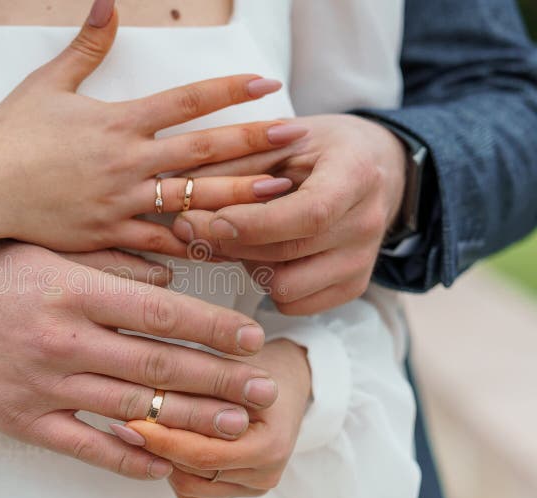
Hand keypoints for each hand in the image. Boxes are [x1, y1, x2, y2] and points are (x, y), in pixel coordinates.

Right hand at [0, 0, 301, 263]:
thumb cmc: (10, 137)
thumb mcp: (47, 84)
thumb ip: (86, 46)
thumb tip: (107, 2)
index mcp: (118, 123)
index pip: (186, 101)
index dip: (229, 90)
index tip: (266, 84)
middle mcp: (128, 163)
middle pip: (203, 151)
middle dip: (254, 143)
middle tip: (296, 138)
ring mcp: (122, 203)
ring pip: (192, 200)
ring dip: (240, 195)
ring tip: (281, 193)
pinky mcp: (110, 236)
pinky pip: (160, 243)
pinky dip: (193, 245)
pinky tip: (227, 247)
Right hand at [0, 241, 281, 480]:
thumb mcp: (44, 248)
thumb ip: (109, 261)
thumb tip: (169, 278)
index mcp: (73, 290)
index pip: (162, 313)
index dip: (215, 327)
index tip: (253, 337)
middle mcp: (64, 340)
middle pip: (160, 365)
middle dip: (221, 380)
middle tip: (265, 391)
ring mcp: (42, 385)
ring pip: (133, 411)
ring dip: (191, 422)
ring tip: (236, 427)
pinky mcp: (22, 420)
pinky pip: (84, 447)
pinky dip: (128, 460)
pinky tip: (165, 465)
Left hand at [117, 339, 310, 497]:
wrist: (284, 383)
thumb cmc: (257, 366)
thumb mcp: (231, 365)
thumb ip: (200, 384)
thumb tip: (151, 391)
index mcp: (269, 444)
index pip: (204, 452)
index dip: (163, 439)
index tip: (131, 422)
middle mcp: (264, 473)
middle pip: (192, 472)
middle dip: (156, 448)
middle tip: (123, 426)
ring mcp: (252, 486)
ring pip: (188, 485)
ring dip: (162, 460)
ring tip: (142, 429)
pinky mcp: (237, 489)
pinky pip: (193, 491)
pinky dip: (174, 469)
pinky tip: (164, 443)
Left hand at [171, 114, 406, 314]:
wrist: (374, 167)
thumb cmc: (319, 148)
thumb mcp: (280, 138)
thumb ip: (235, 163)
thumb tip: (178, 187)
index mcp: (356, 174)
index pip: (309, 213)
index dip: (256, 223)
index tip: (213, 219)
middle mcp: (368, 223)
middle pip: (287, 253)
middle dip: (228, 243)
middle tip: (188, 225)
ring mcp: (362, 261)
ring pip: (285, 286)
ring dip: (248, 264)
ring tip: (239, 236)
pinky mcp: (353, 287)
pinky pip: (294, 303)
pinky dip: (267, 283)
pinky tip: (262, 253)